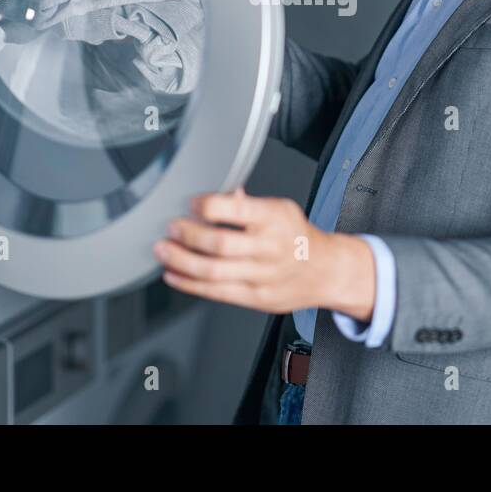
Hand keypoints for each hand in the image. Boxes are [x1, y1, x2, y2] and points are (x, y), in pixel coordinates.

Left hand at [154, 187, 375, 319]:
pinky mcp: (255, 298)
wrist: (326, 271)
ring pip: (213, 272)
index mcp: (275, 218)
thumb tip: (220, 193)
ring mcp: (263, 276)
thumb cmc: (298, 236)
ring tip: (164, 251)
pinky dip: (189, 284)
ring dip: (181, 261)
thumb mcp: (280, 208)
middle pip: (220, 244)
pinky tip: (174, 274)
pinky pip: (216, 293)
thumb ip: (247, 204)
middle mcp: (270, 248)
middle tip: (172, 227)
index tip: (191, 202)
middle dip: (188, 235)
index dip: (208, 205)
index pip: (237, 209)